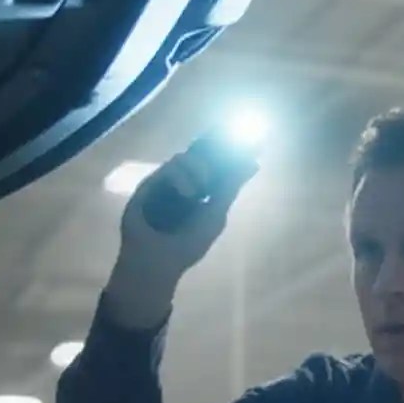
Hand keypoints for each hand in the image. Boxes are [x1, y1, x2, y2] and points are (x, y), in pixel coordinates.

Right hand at [105, 150, 255, 328]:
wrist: (158, 260)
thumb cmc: (188, 243)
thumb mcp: (215, 214)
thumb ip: (231, 187)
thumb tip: (254, 163)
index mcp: (201, 190)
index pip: (213, 163)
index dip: (225, 151)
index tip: (241, 142)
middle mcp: (183, 182)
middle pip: (198, 154)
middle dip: (212, 149)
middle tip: (224, 149)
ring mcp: (165, 182)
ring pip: (185, 158)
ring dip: (199, 168)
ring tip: (201, 190)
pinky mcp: (149, 184)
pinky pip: (169, 167)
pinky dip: (182, 177)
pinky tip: (189, 194)